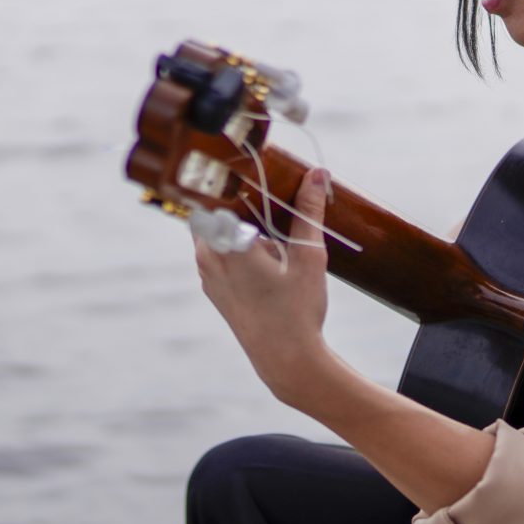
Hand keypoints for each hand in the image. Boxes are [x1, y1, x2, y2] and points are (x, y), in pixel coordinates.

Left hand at [193, 167, 332, 403]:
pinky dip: (234, 239)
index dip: (226, 172)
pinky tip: (265, 245)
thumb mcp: (308, 258)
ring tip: (271, 218)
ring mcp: (206, 272)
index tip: (245, 162)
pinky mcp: (212, 285)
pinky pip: (215, 248)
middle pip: (213, 206)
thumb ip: (308, 212)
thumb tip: (317, 174)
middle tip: (270, 187)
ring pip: (214, 227)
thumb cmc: (297, 311)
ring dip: (238, 218)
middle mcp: (208, 256)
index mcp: (227, 245)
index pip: (211, 191)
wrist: (285, 361)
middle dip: (238, 195)